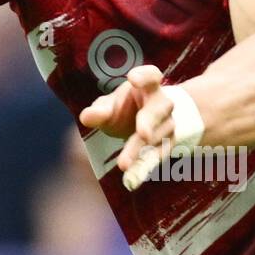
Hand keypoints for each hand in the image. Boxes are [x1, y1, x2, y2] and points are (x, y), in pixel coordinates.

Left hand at [80, 65, 179, 186]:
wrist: (153, 123)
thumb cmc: (128, 108)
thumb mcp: (112, 106)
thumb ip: (100, 110)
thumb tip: (86, 116)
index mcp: (148, 86)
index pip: (152, 76)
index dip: (145, 76)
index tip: (133, 78)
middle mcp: (162, 104)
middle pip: (158, 110)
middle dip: (150, 122)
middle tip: (142, 133)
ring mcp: (168, 125)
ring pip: (157, 137)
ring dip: (141, 151)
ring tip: (124, 164)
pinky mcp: (167, 145)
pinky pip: (156, 157)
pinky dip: (143, 168)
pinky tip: (132, 179)